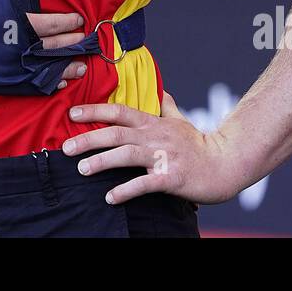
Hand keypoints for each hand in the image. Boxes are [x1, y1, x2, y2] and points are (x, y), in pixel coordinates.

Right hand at [14, 0, 87, 92]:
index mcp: (8, 20)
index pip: (46, 24)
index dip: (65, 23)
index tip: (78, 19)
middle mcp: (7, 46)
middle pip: (47, 48)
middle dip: (69, 45)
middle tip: (84, 41)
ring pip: (40, 70)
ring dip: (62, 69)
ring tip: (81, 68)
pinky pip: (25, 85)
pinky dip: (43, 84)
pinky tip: (57, 83)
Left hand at [62, 92, 239, 204]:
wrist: (226, 163)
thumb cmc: (201, 144)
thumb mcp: (182, 121)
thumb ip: (168, 108)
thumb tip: (162, 93)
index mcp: (153, 123)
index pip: (119, 111)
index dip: (94, 111)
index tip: (72, 114)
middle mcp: (155, 136)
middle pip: (116, 133)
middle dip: (89, 139)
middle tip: (65, 147)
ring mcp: (163, 156)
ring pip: (127, 155)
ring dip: (102, 161)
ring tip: (81, 169)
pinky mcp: (171, 177)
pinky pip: (145, 183)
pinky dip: (126, 190)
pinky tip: (110, 197)